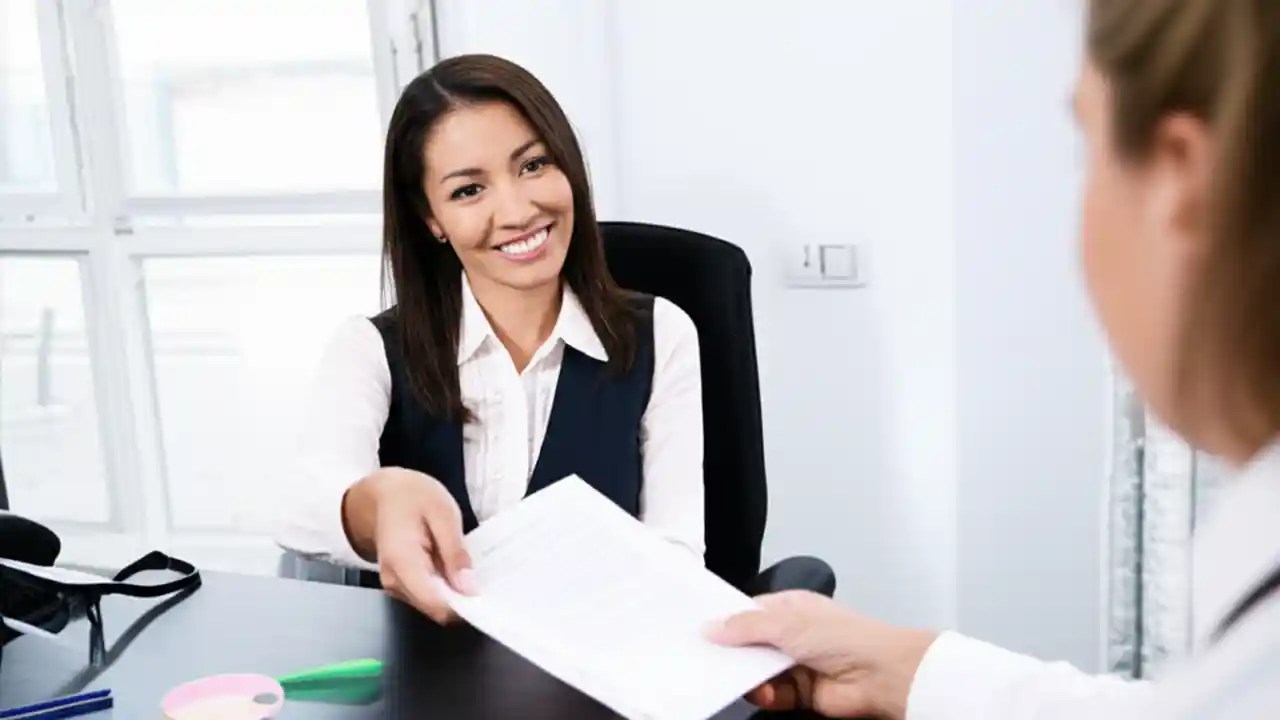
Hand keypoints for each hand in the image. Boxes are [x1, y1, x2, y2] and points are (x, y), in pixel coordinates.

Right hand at [366, 468, 474, 623]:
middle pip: (434, 608)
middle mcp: (393, 580)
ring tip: (468, 568)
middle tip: (484, 578)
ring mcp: (394, 585)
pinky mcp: (401, 585)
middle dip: (461, 599)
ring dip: (454, 593)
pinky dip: (445, 587)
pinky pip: (428, 596)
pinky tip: (454, 568)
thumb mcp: (443, 514)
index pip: (434, 603)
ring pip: (433, 605)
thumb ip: (454, 552)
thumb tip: (468, 589)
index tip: (487, 596)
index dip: (463, 606)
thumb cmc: (413, 497)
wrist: (385, 494)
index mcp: (402, 561)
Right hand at [708, 591, 936, 719]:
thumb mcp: (787, 622)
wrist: (880, 675)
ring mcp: (795, 664)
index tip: (700, 632)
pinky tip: (766, 693)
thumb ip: (746, 626)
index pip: (749, 612)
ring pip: (757, 672)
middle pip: (750, 645)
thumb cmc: (842, 637)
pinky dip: (766, 695)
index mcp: (789, 608)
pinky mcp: (800, 693)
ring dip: (749, 677)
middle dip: (733, 653)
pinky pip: (771, 694)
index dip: (726, 622)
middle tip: (710, 660)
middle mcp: (791, 635)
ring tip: (745, 678)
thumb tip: (711, 628)